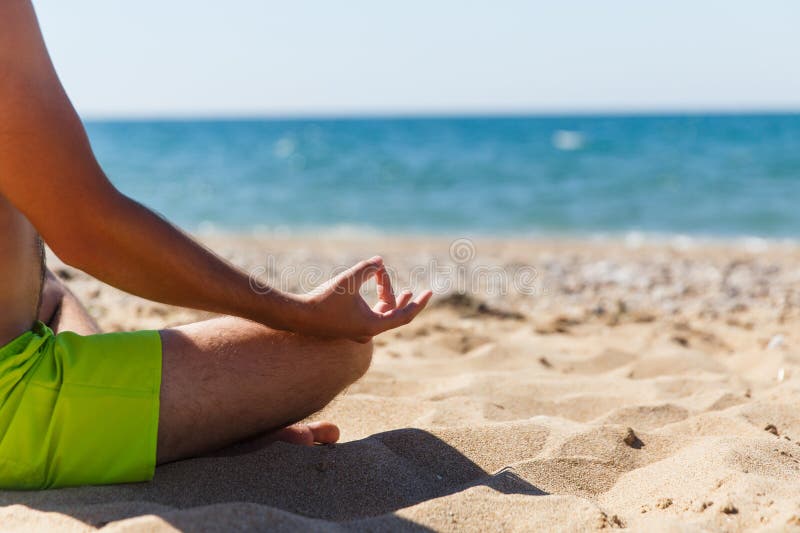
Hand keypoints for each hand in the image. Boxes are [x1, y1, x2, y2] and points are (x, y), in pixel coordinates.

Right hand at [294, 256, 431, 341]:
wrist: (296, 317)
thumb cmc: (322, 300)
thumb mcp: (348, 280)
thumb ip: (367, 269)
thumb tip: (380, 261)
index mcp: (372, 326)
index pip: (404, 316)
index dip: (419, 304)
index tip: (430, 292)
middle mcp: (366, 333)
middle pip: (391, 313)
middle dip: (398, 295)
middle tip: (412, 287)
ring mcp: (356, 332)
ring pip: (379, 314)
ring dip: (387, 297)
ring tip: (397, 286)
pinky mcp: (346, 328)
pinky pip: (368, 315)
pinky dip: (374, 302)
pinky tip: (373, 289)